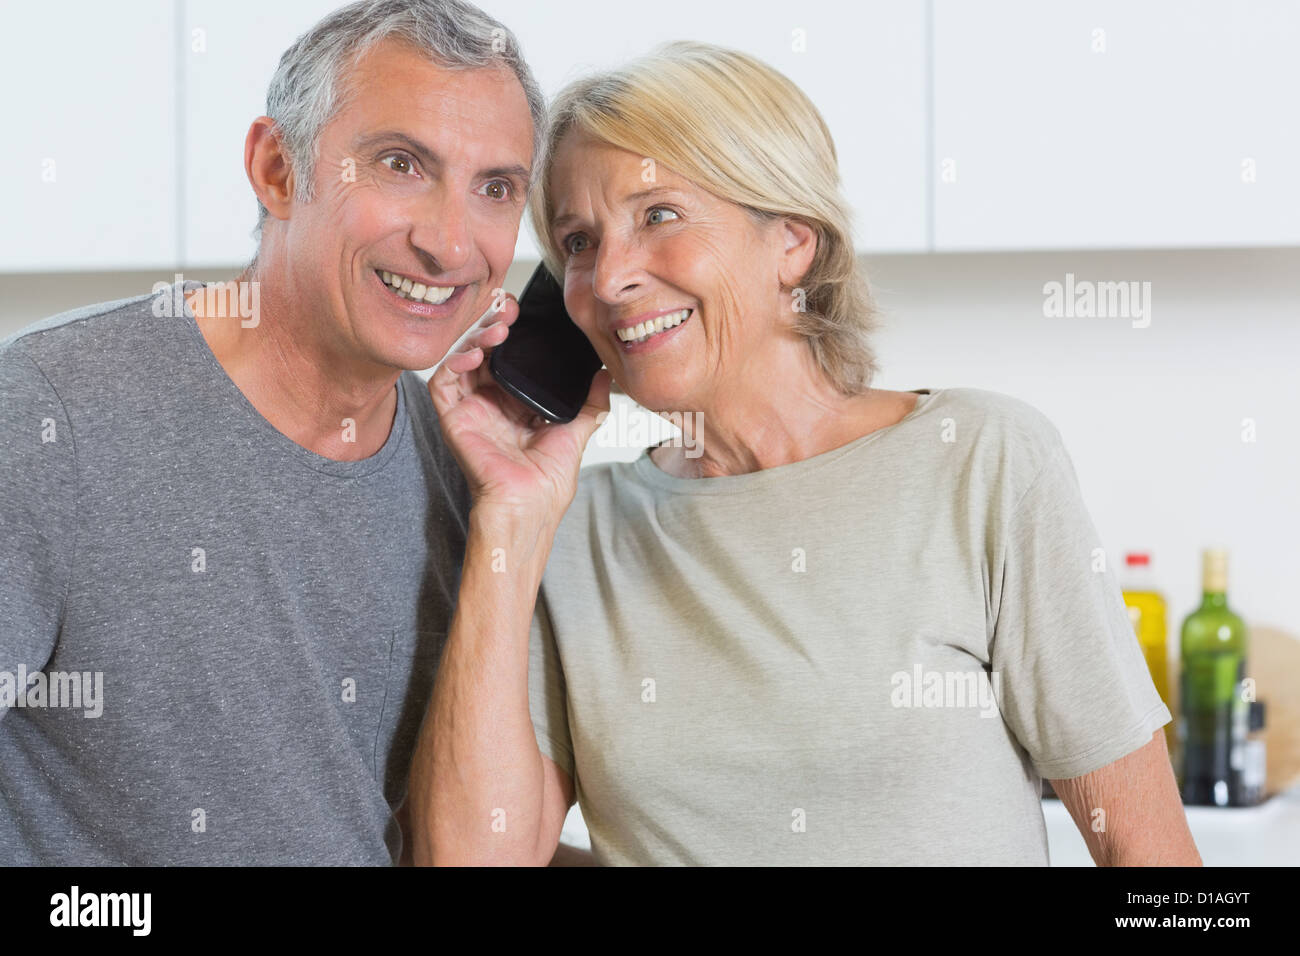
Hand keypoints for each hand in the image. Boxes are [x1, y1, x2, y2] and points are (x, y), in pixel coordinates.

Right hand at [428, 293, 611, 520]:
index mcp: (516, 403)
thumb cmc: (547, 482)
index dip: (513, 332)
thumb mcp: (576, 432)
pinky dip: (454, 362)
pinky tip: (475, 354)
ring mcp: (470, 409)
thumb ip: (590, 402)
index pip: (510, 356)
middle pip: (484, 351)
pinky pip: (443, 382)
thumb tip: (606, 375)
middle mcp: (491, 402)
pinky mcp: (453, 419)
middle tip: (508, 309)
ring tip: (497, 329)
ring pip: (463, 359)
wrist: (529, 505)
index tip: (524, 313)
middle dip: (493, 325)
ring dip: (476, 337)